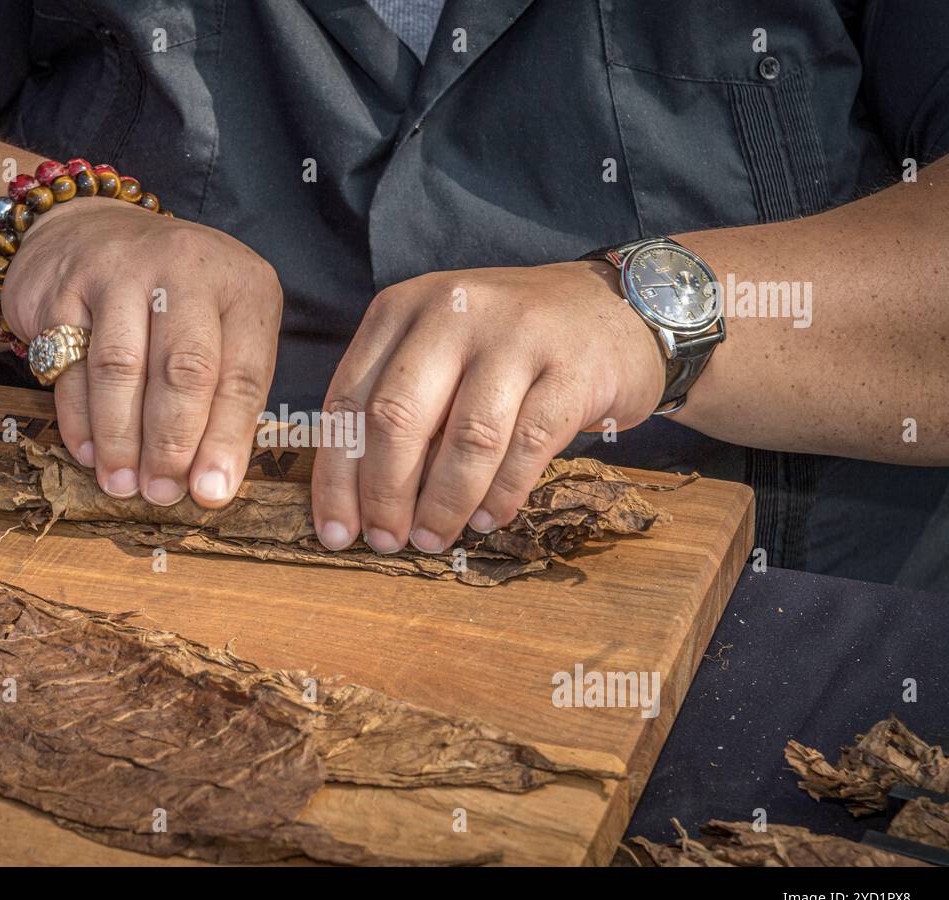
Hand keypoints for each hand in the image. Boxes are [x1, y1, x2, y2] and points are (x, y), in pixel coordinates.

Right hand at [7, 200, 281, 506]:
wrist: (91, 232)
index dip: (226, 440)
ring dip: (121, 438)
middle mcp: (187, 267)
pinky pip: (70, 362)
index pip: (241, 373)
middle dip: (171, 443)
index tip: (212, 492)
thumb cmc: (175, 302)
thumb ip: (225, 395)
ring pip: (120, 368)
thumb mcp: (223, 329)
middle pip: (183, 368)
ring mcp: (122, 269)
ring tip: (122, 484)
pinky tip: (89, 453)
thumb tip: (210, 483)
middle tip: (161, 493)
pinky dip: (79, 417)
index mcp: (244, 285)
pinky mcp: (66, 284)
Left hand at [310, 262, 664, 552]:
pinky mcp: (572, 369)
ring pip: (466, 438)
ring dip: (443, 504)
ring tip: (432, 540)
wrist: (614, 308)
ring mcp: (517, 336)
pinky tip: (486, 520)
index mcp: (403, 309)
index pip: (350, 399)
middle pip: (398, 417)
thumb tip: (356, 501)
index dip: (337, 475)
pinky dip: (501, 494)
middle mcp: (454, 312)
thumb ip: (397, 404)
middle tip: (385, 542)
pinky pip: (527, 446)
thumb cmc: (507, 346)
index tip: (335, 532)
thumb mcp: (439, 351)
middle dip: (384, 494)